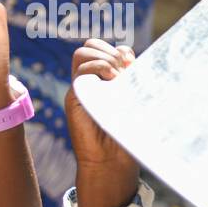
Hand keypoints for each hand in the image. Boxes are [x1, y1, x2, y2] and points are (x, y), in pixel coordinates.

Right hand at [65, 39, 140, 206]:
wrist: (111, 159)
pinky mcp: (74, 98)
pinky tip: (112, 81)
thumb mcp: (133, 100)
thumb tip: (132, 58)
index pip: (105, 49)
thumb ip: (132, 79)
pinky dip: (99, 69)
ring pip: (83, 53)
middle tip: (125, 67)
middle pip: (90, 46)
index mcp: (102, 80)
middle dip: (109, 50)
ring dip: (104, 58)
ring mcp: (79, 88)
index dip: (119, 50)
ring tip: (118, 75)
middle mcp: (88, 82)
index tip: (133, 64)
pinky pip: (81, 72)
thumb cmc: (126, 134)